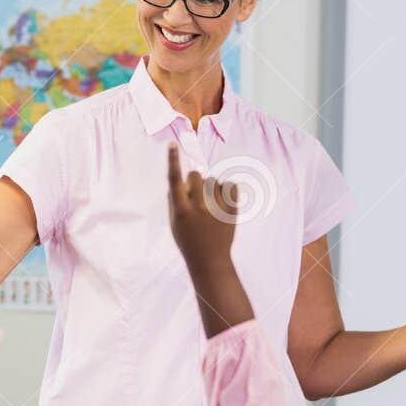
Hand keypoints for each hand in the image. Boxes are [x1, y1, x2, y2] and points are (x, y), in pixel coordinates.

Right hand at [167, 144, 237, 267]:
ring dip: (210, 187)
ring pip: (213, 180)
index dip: (173, 161)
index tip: (173, 145)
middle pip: (196, 176)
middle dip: (194, 180)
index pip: (174, 180)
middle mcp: (199, 207)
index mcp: (181, 211)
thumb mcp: (174, 224)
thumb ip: (174, 201)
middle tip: (196, 194)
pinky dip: (226, 189)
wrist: (210, 261)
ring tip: (210, 203)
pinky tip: (221, 200)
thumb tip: (179, 180)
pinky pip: (230, 186)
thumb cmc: (188, 241)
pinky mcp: (232, 211)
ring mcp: (217, 208)